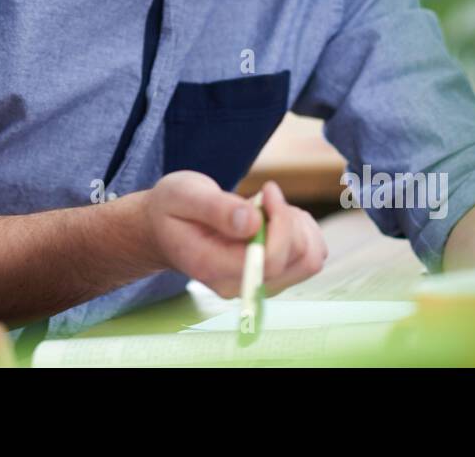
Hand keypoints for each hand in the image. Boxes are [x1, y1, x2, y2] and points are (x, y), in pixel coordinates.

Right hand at [143, 172, 327, 297]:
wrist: (164, 229)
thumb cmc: (171, 209)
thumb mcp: (182, 195)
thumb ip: (215, 209)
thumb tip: (252, 222)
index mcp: (212, 267)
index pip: (270, 259)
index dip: (281, 222)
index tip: (267, 189)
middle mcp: (239, 285)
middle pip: (298, 260)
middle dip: (290, 219)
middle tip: (265, 195)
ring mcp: (258, 284)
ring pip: (310, 260)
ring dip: (298, 225)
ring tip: (268, 207)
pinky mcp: (271, 277)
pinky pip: (310, 258)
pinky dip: (303, 232)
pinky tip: (277, 217)